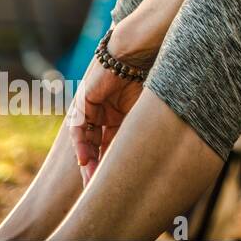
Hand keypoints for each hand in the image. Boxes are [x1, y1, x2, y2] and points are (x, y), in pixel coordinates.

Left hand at [66, 44, 146, 186]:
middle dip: (96, 167)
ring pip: (87, 139)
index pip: (113, 144)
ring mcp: (93, 108)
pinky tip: (85, 159)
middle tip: (96, 189)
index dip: (113, 163)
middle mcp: (104, 113)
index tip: (115, 185)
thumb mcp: (147, 107)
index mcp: (120, 116)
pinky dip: (81, 144)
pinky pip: (79, 127)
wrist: (138, 51)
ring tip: (90, 178)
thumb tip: (161, 149)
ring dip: (88, 160)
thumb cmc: (151, 74)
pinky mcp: (84, 101)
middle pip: (97, 145)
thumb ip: (145, 126)